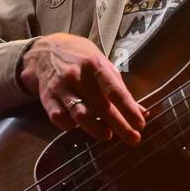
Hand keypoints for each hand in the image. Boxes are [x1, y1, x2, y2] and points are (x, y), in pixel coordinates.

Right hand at [20, 33, 147, 144]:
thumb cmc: (83, 61)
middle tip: (134, 139)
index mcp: (96, 66)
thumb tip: (143, 113)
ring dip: (95, 128)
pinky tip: (77, 128)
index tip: (140, 124)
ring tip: (107, 136)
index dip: (129, 109)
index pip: (115, 91)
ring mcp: (61, 87)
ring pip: (79, 114)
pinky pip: (58, 118)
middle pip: (101, 106)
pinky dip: (69, 126)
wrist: (46, 51)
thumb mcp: (104, 67)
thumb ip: (120, 90)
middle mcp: (78, 76)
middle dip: (119, 125)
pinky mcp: (47, 98)